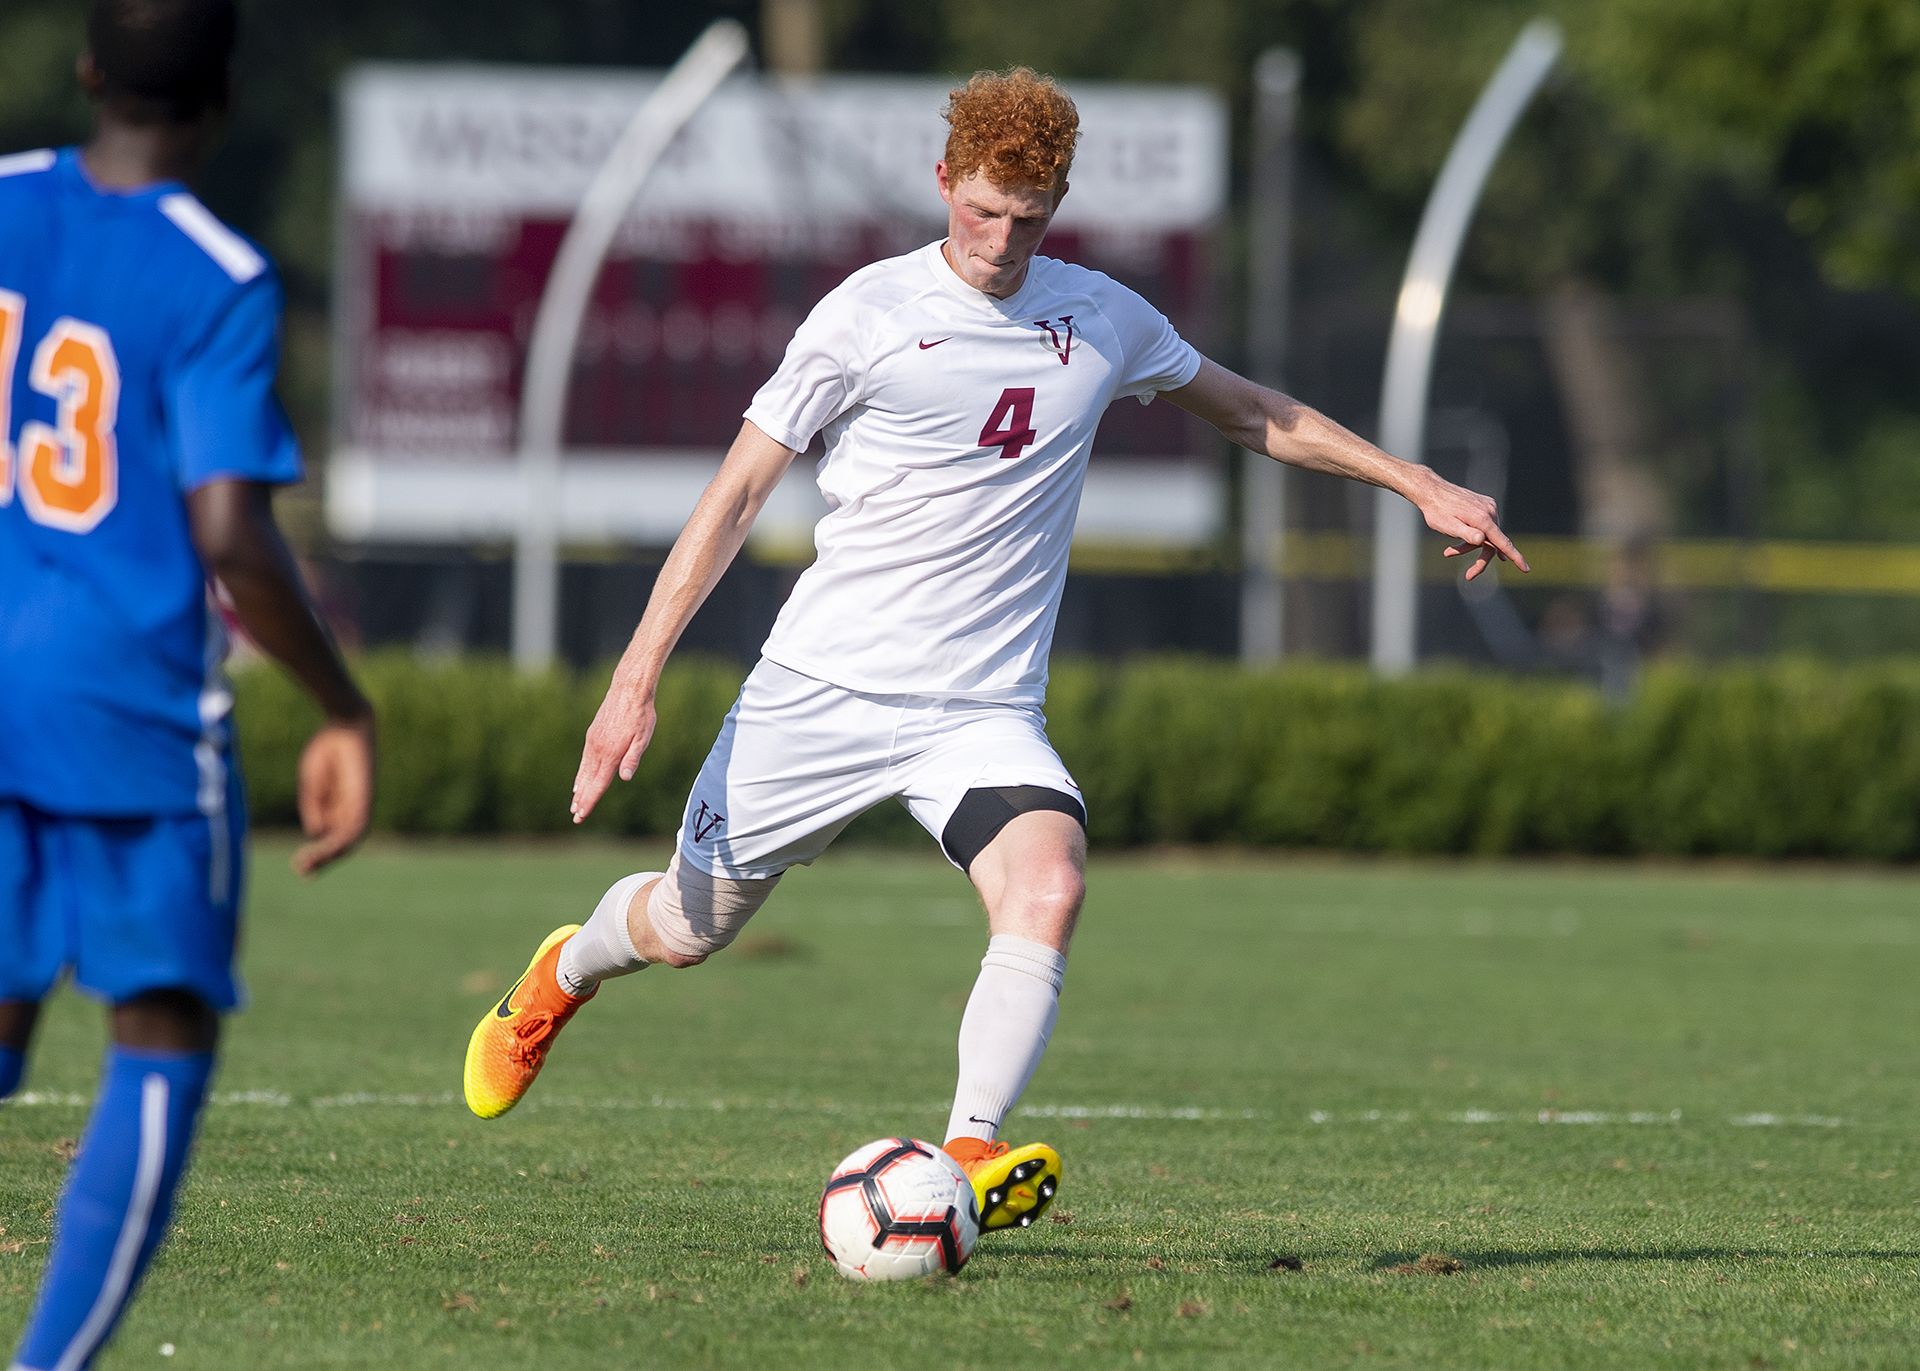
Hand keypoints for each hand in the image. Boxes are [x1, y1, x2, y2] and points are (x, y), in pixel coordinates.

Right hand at [292, 712, 374, 875]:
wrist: (344, 726)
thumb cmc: (326, 751)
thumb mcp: (313, 786)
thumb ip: (315, 810)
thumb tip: (317, 835)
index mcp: (337, 807)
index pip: (331, 839)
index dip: (317, 854)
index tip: (299, 866)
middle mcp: (351, 810)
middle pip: (341, 843)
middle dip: (322, 859)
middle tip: (302, 872)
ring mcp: (360, 804)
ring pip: (350, 838)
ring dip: (331, 853)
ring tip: (310, 864)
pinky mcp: (365, 797)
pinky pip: (358, 824)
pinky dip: (344, 838)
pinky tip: (328, 846)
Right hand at [571, 683, 657, 822]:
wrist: (628, 689)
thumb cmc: (641, 715)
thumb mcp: (643, 737)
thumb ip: (633, 758)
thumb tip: (625, 778)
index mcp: (611, 753)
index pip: (598, 784)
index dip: (590, 801)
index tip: (582, 815)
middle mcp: (598, 750)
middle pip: (588, 781)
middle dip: (582, 800)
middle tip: (575, 816)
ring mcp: (593, 742)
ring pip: (584, 771)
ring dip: (579, 788)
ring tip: (574, 802)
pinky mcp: (592, 735)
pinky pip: (584, 760)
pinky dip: (580, 773)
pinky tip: (579, 780)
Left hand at [1417, 471, 1529, 580]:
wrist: (1431, 490)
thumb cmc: (1436, 511)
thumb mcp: (1448, 527)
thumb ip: (1466, 534)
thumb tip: (1482, 540)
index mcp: (1483, 519)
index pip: (1503, 542)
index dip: (1515, 557)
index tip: (1526, 569)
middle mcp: (1490, 511)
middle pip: (1494, 542)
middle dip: (1481, 559)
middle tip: (1469, 575)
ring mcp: (1489, 506)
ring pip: (1488, 535)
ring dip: (1472, 546)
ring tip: (1449, 552)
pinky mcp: (1485, 504)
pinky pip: (1485, 525)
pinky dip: (1474, 535)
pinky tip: (1458, 534)